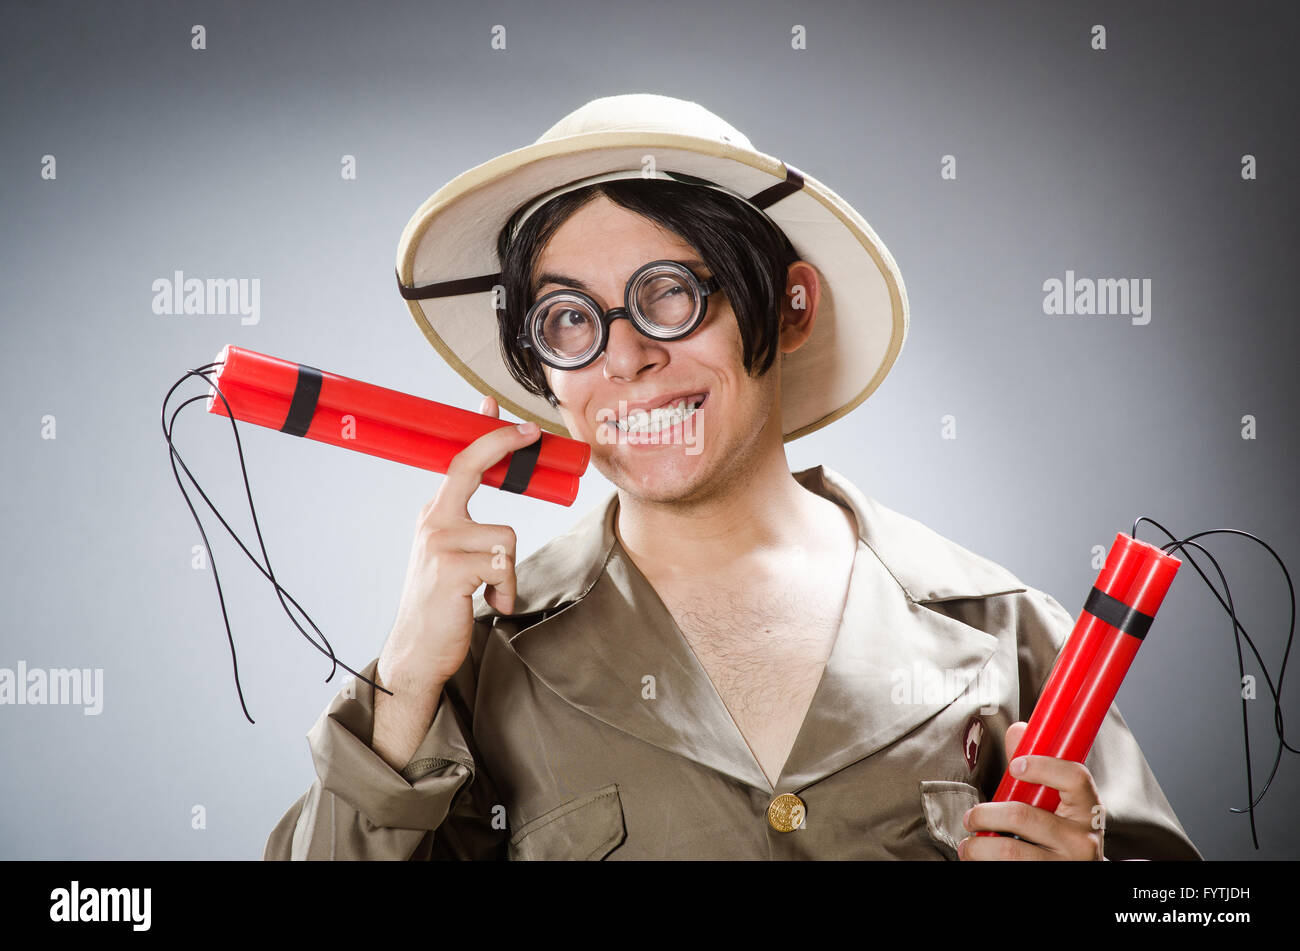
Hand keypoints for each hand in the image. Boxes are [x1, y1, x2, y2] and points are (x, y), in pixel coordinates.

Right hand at [378, 395, 537, 705]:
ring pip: (507, 537)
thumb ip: (466, 531)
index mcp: (434, 517)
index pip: (459, 463)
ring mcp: (440, 545)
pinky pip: (504, 568)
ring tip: (489, 591)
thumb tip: (495, 518)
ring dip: (508, 572)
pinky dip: (505, 591)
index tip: (497, 409)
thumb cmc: (442, 603)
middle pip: (471, 467)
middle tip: (531, 433)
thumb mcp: (450, 557)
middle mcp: (433, 523)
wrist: (417, 651)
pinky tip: (488, 602)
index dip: (482, 433)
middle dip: (502, 444)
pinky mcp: (453, 571)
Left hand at [958, 720, 1105, 860]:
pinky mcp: (1050, 879)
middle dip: (985, 814)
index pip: (1075, 777)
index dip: (1042, 766)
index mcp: (1087, 809)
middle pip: (1023, 816)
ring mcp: (1067, 865)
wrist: (1077, 872)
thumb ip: (1036, 769)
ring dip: (978, 846)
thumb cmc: (1063, 834)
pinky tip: (981, 859)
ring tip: (970, 845)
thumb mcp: (1058, 803)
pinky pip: (1008, 870)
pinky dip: (985, 864)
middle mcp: (1082, 840)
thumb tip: (1019, 732)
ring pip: (1009, 850)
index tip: (1015, 766)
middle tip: (971, 818)